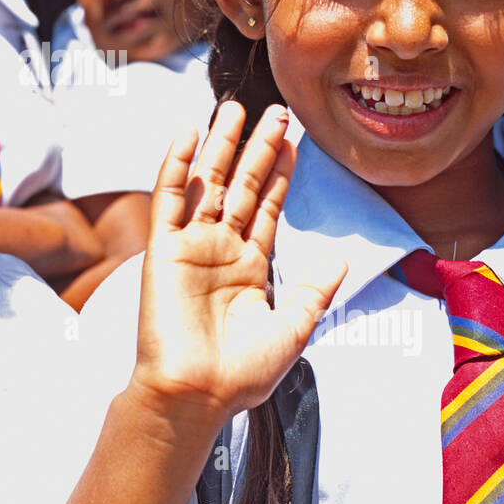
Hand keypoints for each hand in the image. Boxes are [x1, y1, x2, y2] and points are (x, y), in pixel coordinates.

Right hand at [131, 100, 345, 422]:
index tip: (295, 140)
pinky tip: (187, 132)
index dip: (282, 173)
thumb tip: (339, 259)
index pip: (267, 207)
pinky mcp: (163, 249)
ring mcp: (190, 246)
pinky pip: (169, 198)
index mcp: (249, 266)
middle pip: (241, 185)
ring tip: (235, 108)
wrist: (197, 396)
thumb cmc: (241, 374)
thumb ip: (314, 291)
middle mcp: (220, 249)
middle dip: (258, 148)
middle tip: (276, 111)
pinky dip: (177, 164)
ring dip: (219, 145)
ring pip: (207, 183)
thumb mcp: (292, 330)